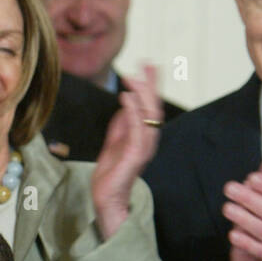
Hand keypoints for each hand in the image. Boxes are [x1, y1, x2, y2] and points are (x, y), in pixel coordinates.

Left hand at [91, 64, 162, 238]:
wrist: (107, 197)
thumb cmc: (112, 171)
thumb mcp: (116, 138)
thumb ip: (123, 121)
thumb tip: (127, 100)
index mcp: (145, 135)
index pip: (151, 105)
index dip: (150, 85)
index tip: (147, 65)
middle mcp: (149, 140)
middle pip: (154, 107)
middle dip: (151, 84)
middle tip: (147, 63)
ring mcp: (144, 148)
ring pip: (149, 116)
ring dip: (143, 94)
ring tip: (135, 76)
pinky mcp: (135, 156)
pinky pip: (136, 130)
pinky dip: (133, 113)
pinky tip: (126, 97)